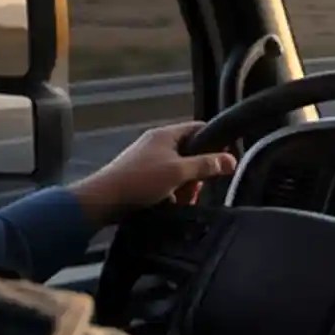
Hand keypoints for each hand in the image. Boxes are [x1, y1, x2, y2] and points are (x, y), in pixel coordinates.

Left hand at [69, 121, 236, 228]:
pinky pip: (166, 183)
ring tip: (180, 200)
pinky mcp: (141, 178)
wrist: (102, 201)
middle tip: (196, 188)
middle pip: (191, 154)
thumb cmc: (140, 181)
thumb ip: (206, 165)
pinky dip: (171, 194)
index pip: (199, 129)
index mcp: (166, 135)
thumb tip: (232, 160)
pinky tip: (168, 205)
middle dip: (198, 174)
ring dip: (184, 187)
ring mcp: (148, 161)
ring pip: (179, 172)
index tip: (226, 160)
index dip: (215, 141)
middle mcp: (157, 144)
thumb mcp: (179, 172)